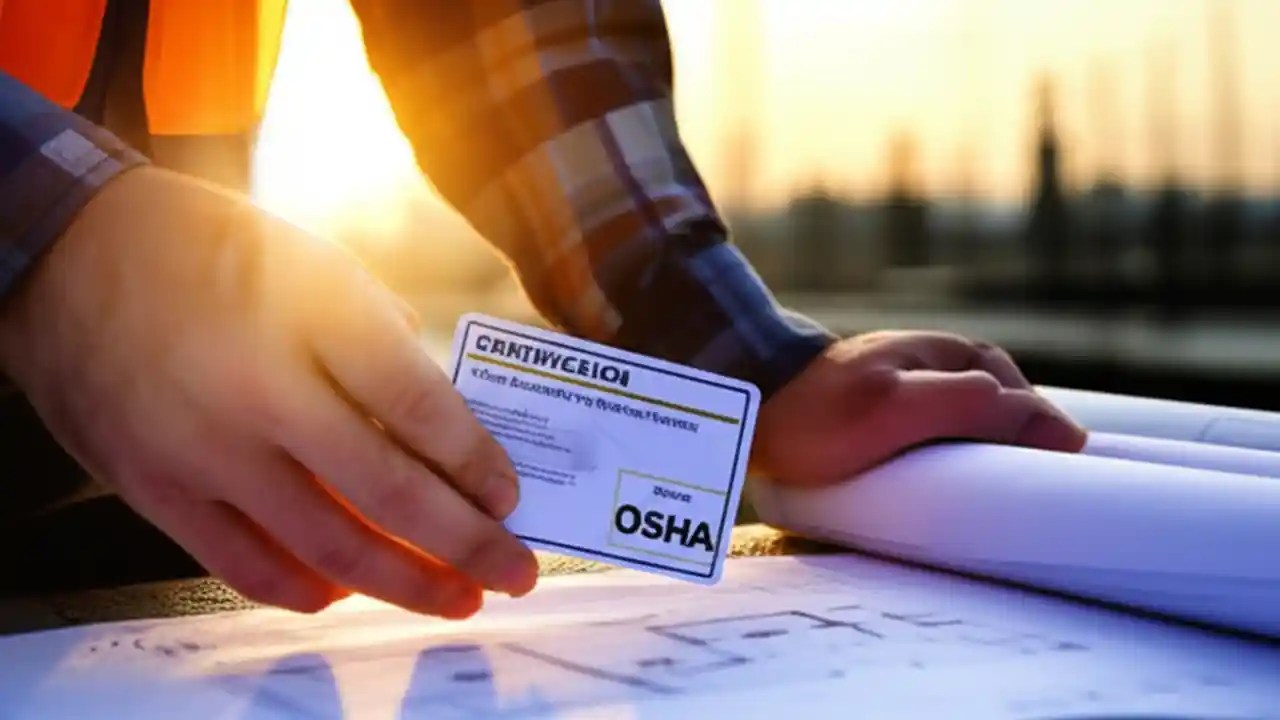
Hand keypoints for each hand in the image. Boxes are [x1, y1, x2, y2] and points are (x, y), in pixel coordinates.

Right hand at [0, 167, 536, 616]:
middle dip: (467, 544)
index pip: (421, 408)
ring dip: (404, 582)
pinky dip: (305, 587)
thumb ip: (381, 335)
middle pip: (389, 491)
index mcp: (314, 316)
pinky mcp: (155, 488)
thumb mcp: (312, 258)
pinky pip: (242, 564)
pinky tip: (347, 591)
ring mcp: (204, 449)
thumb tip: (436, 412)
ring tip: (454, 598)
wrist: (66, 253)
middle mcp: (263, 389)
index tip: (509, 496)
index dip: (476, 463)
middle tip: (514, 572)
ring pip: (325, 544)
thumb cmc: (205, 249)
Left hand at [752, 331, 1086, 486]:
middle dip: (1008, 460)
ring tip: (966, 507)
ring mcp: (924, 388)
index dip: (1041, 453)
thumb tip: (1062, 430)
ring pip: (974, 435)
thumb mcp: (899, 409)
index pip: (1032, 410)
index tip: (1041, 499)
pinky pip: (944, 442)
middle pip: (1006, 424)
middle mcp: (951, 367)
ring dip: (977, 467)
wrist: (748, 403)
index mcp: (964, 357)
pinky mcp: (898, 413)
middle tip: (997, 509)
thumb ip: (972, 409)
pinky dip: (947, 467)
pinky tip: (935, 492)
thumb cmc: (819, 412)